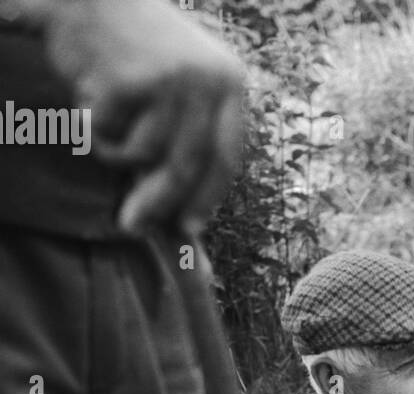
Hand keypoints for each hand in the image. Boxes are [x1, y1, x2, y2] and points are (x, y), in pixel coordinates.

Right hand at [37, 0, 244, 234]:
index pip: (226, 157)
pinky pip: (109, 133)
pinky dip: (93, 127)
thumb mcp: (176, 88)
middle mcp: (208, 80)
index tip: (190, 229)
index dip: (206, 198)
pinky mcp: (131, 79)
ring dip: (114, 149)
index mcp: (230, 81)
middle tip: (132, 225)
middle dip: (159, 203)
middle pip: (188, 165)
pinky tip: (88, 96)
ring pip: (144, 153)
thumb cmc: (135, 48)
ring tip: (104, 119)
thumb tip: (183, 222)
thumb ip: (184, 140)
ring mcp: (171, 79)